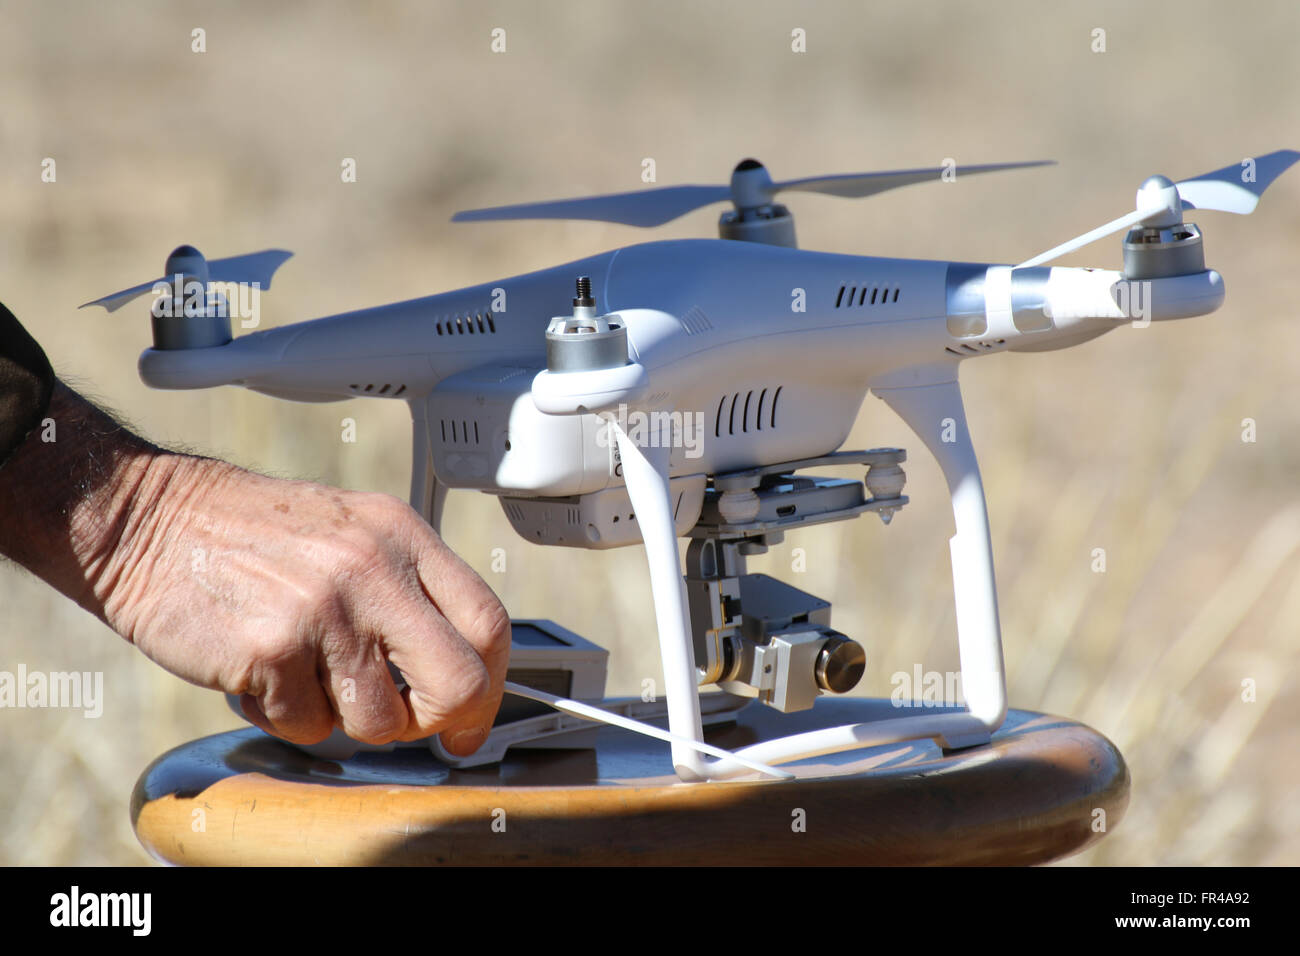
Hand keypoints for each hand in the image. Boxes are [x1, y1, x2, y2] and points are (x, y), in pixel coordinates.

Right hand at [99, 455, 509, 753]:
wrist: (149, 521)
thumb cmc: (251, 535)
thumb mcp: (351, 531)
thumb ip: (407, 589)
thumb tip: (458, 669)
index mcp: (401, 535)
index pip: (488, 623)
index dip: (491, 685)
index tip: (472, 716)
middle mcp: (373, 568)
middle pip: (458, 682)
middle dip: (437, 721)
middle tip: (404, 720)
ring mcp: (324, 609)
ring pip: (379, 720)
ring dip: (343, 717)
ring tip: (305, 674)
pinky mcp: (272, 650)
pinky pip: (308, 726)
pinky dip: (285, 715)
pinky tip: (261, 673)